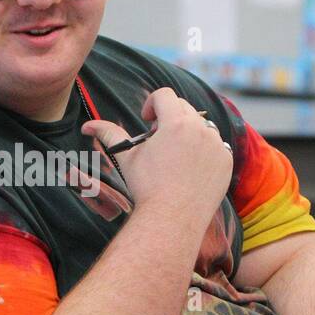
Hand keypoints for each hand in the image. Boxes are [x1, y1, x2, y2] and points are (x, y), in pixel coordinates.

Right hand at [81, 87, 232, 224]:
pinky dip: (203, 151)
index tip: (147, 123)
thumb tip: (88, 126)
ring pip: (202, 126)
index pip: (164, 95)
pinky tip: (190, 170)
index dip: (152, 104)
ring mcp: (216, 145)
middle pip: (184, 108)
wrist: (173, 219)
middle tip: (158, 143)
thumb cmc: (147, 188)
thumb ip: (109, 135)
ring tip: (174, 157)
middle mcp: (200, 130)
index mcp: (175, 123)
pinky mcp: (226, 161)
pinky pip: (216, 146)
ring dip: (188, 133)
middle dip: (169, 119)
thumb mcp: (126, 158)